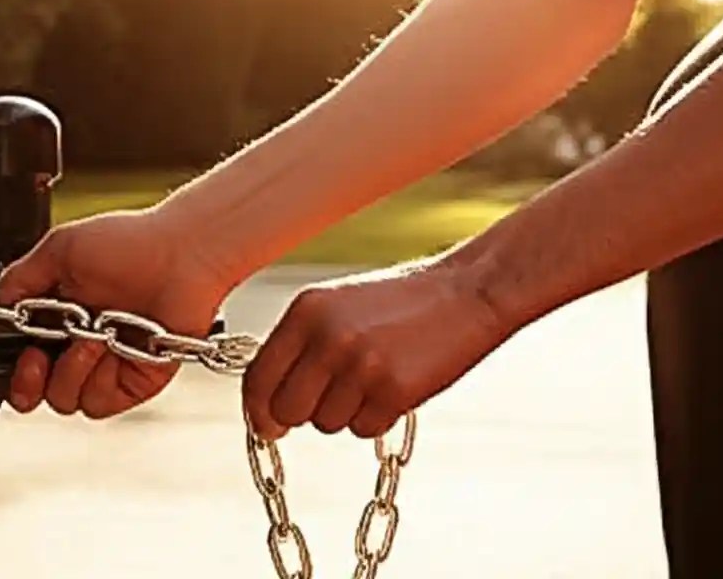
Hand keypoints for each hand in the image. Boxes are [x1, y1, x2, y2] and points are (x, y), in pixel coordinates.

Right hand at [0, 209, 230, 418]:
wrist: (182, 254)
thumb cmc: (132, 242)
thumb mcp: (61, 249)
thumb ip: (21, 277)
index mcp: (59, 316)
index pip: (20, 358)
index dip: (10, 365)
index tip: (14, 349)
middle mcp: (80, 345)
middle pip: (36, 392)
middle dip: (27, 383)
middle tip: (36, 359)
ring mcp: (108, 365)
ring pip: (65, 400)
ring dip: (69, 372)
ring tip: (90, 339)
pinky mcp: (135, 382)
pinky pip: (100, 403)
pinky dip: (96, 380)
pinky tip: (109, 349)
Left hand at [243, 258, 512, 440]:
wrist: (465, 292)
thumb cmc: (396, 304)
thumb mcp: (334, 308)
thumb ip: (297, 350)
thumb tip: (264, 414)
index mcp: (305, 311)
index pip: (257, 377)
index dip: (258, 409)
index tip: (266, 424)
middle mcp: (327, 337)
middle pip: (287, 410)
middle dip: (303, 415)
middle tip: (333, 396)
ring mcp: (360, 365)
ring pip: (326, 424)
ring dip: (345, 412)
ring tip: (372, 377)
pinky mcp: (394, 390)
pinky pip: (364, 430)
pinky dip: (377, 418)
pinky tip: (394, 385)